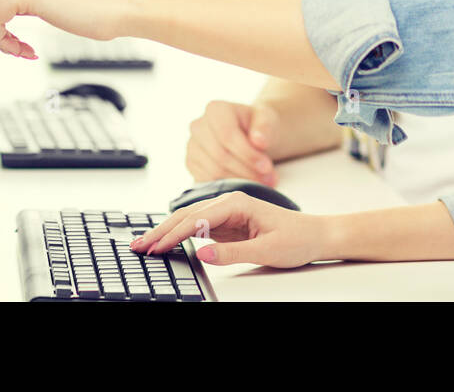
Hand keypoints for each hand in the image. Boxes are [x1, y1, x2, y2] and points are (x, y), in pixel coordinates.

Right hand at [131, 192, 335, 268]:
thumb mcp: (267, 250)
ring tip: (144, 244)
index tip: (155, 248)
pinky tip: (165, 242)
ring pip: (189, 219)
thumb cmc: (297, 238)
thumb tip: (200, 251)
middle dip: (161, 230)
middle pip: (187, 214)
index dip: (173, 234)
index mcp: (238, 202)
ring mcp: (227, 212)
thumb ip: (232, 252)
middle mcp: (230, 202)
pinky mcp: (228, 223)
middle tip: (137, 246)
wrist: (316, 235)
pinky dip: (179, 234)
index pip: (196, 218)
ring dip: (166, 231)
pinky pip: (198, 227)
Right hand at [186, 100, 281, 184]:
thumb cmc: (257, 126)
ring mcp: (192, 146)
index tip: (267, 167)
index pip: (227, 135)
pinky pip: (208, 182)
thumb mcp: (267, 120)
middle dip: (247, 171)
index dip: (247, 154)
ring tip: (262, 183)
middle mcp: (199, 126)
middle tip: (269, 180)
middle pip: (220, 156)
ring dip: (241, 182)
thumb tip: (259, 142)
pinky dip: (229, 188)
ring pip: (214, 172)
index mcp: (216, 109)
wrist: (249, 134)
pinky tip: (246, 185)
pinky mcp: (192, 164)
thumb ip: (265, 127)